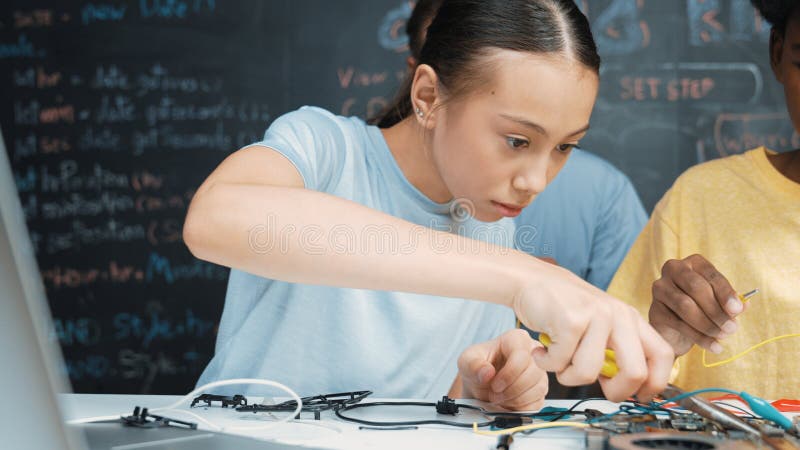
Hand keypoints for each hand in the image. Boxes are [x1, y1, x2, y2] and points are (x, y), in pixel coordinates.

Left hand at [456, 329, 547, 410]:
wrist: (480, 387)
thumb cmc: (477, 368)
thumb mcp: (466, 362)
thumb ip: (473, 365)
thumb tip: (487, 373)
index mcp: (516, 339)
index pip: (522, 355)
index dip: (509, 374)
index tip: (494, 385)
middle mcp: (532, 353)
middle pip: (533, 373)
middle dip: (512, 389)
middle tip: (494, 395)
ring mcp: (539, 372)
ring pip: (538, 388)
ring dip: (516, 399)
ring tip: (499, 398)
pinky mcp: (541, 390)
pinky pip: (539, 401)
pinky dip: (521, 406)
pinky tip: (508, 403)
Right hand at [512, 260, 673, 402]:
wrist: (530, 280)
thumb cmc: (561, 308)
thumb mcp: (599, 325)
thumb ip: (615, 351)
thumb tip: (626, 389)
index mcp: (630, 318)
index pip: (663, 355)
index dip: (655, 384)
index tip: (639, 396)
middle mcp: (618, 315)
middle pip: (635, 372)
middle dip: (617, 392)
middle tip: (601, 390)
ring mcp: (596, 316)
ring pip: (588, 373)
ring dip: (567, 376)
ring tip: (557, 360)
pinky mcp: (570, 321)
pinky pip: (559, 363)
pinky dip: (545, 363)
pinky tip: (541, 350)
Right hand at [650, 254, 742, 356]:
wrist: (677, 330)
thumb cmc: (702, 310)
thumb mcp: (720, 304)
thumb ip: (730, 303)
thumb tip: (743, 305)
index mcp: (693, 263)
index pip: (711, 275)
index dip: (725, 293)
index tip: (737, 310)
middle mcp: (673, 270)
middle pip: (696, 287)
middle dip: (716, 310)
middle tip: (731, 328)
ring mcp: (660, 289)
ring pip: (685, 306)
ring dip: (708, 324)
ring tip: (723, 336)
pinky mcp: (654, 310)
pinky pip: (678, 324)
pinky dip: (699, 337)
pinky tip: (714, 346)